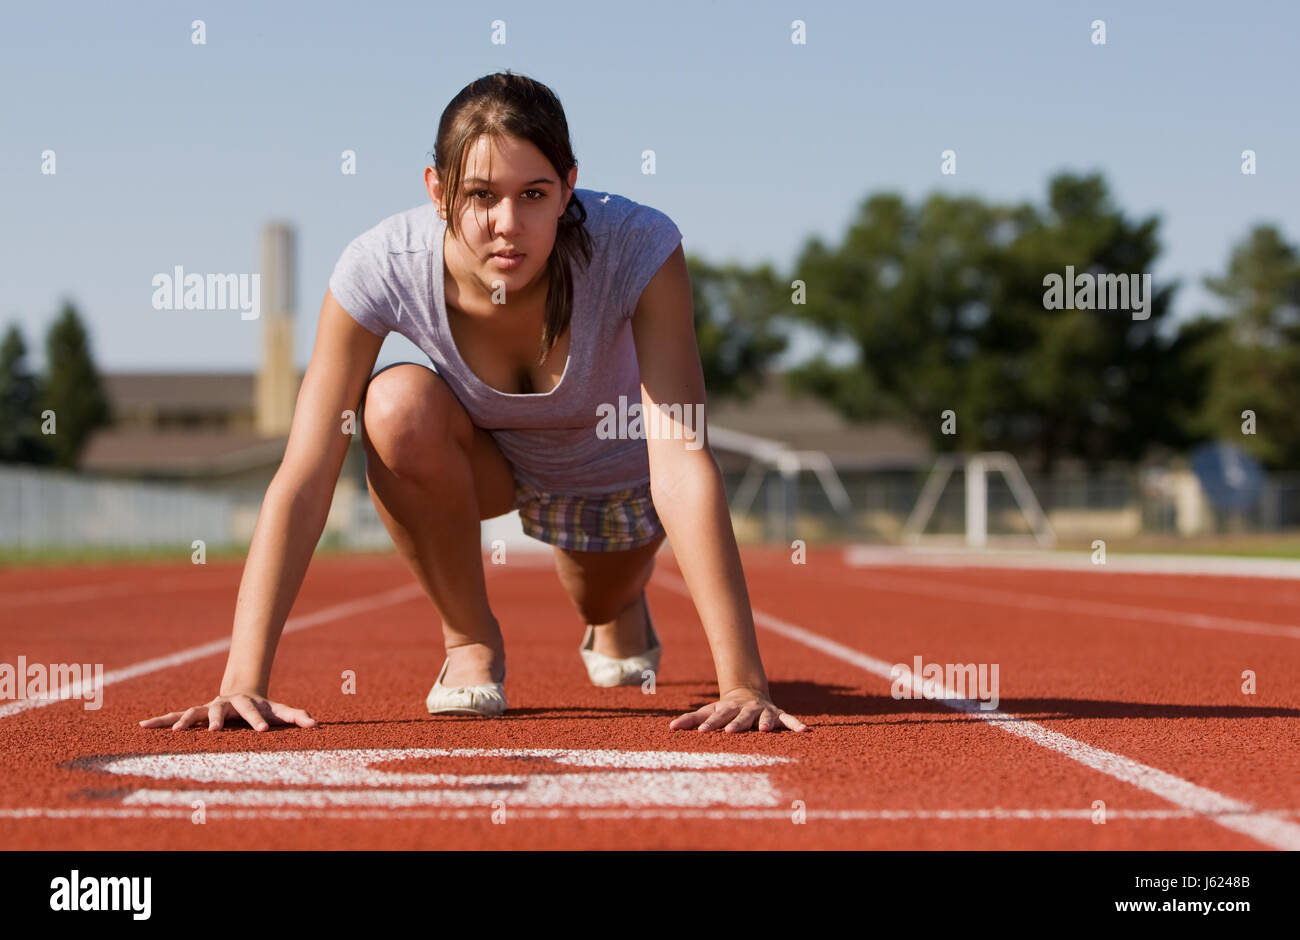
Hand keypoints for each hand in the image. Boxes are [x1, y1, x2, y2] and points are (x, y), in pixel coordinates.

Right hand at [138, 692, 316, 731]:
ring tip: (173, 733)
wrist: (242, 691)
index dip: (258, 720)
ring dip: (183, 721)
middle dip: (217, 720)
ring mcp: (207, 708)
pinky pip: (175, 717)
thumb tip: (317, 725)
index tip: (264, 730)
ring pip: (193, 712)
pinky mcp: (194, 714)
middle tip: (215, 731)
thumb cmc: (263, 708)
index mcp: (246, 704)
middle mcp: (224, 704)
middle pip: (220, 710)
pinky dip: (160, 722)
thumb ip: (297, 716)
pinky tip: (142, 727)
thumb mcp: (280, 711)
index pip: (254, 711)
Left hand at [669, 687, 808, 732]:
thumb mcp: (708, 711)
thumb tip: (669, 727)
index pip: (717, 717)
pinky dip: (796, 725)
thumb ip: (691, 719)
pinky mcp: (777, 714)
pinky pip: (788, 720)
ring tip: (766, 730)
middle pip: (740, 717)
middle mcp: (746, 709)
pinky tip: (805, 732)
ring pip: (764, 717)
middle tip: (731, 731)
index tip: (702, 732)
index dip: (710, 724)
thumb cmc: (724, 709)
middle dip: (737, 724)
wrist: (748, 692)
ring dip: (766, 723)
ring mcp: (762, 712)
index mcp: (728, 709)